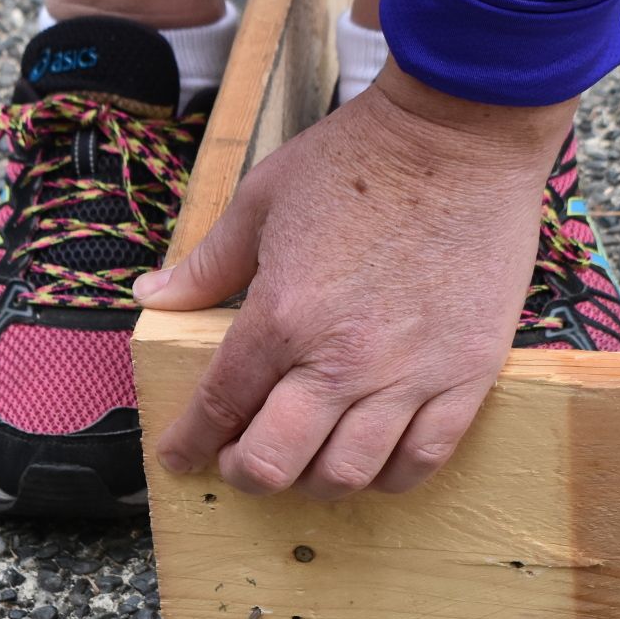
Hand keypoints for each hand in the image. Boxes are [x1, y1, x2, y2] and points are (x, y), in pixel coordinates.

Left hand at [135, 65, 575, 496]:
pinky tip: (375, 463)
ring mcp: (409, 374)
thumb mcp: (263, 200)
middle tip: (240, 462)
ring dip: (315, 482)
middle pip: (276, 462)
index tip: (180, 454)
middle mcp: (341, 359)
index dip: (190, 442)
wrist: (462, 135)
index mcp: (281, 314)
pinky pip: (424, 457)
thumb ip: (208, 264)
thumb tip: (153, 297)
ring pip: (349, 474)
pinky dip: (392, 476)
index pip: (220, 406)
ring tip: (307, 463)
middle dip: (244, 473)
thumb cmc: (361, 159)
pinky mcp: (466, 374)